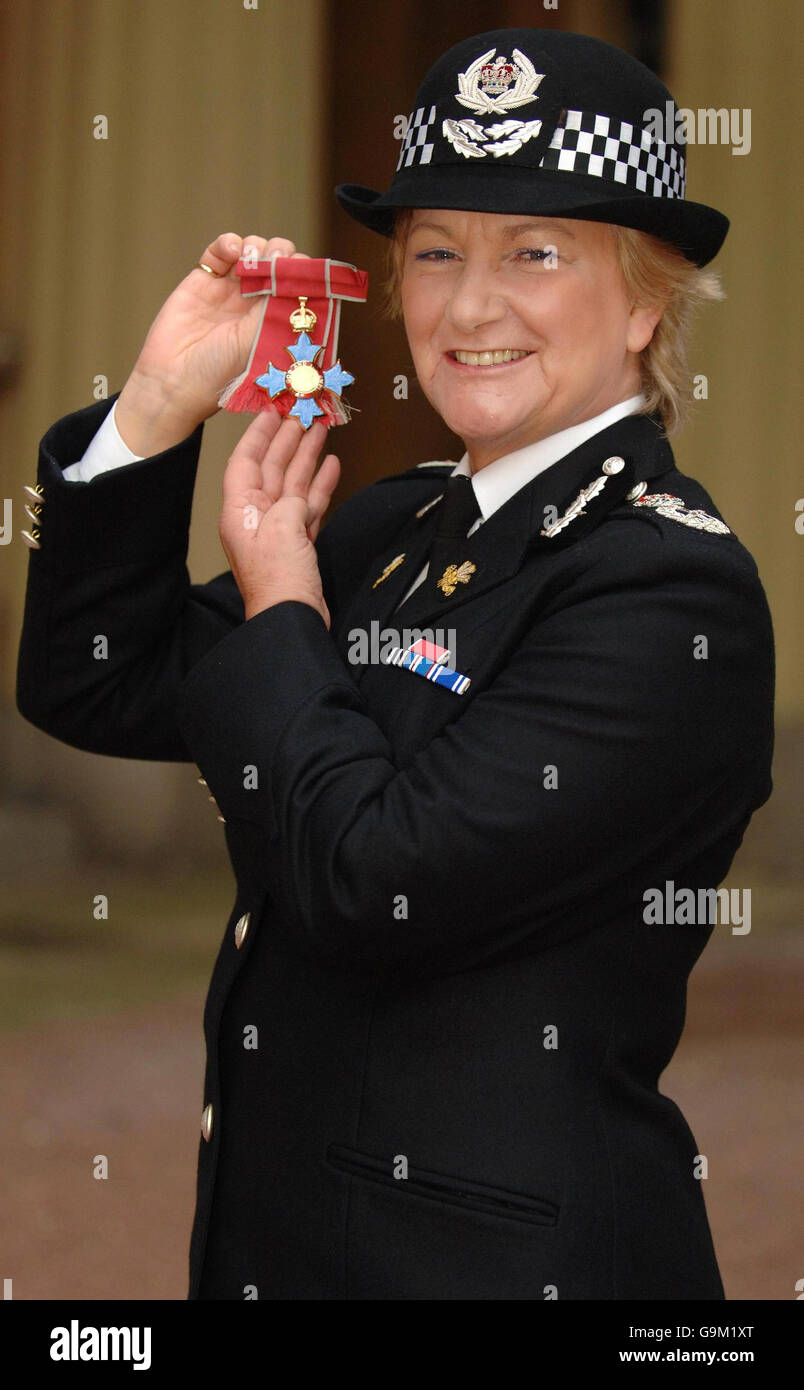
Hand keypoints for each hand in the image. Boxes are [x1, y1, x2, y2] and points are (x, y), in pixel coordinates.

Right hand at [116, 233, 309, 455]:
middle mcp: (257, 302)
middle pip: (280, 261)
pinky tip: (231, 251)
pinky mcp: (206, 278)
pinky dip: (229, 242)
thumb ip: (277, 308)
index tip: (301, 273)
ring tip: (250, 260)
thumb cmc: (221, 371)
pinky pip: (222, 248)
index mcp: (277, 319)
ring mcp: (232, 288)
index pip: (299, 286)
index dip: (303, 273)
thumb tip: (296, 278)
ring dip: (257, 247)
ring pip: (254, 250)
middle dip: (282, 254)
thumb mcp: (259, 341)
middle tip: (276, 261)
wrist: (174, 378)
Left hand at [219, 411, 339, 626]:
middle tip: (303, 412)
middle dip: (288, 439)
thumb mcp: (283, 527)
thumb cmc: (278, 580)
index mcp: (240, 510)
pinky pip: (308, 505)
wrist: (292, 618)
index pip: (246, 460)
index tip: (272, 409)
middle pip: (271, 467)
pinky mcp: (298, 543)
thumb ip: (291, 499)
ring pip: (292, 483)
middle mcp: (256, 517)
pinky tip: (331, 466)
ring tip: (322, 430)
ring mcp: (278, 530)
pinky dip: (319, 485)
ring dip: (306, 457)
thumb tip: (301, 493)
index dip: (259, 433)